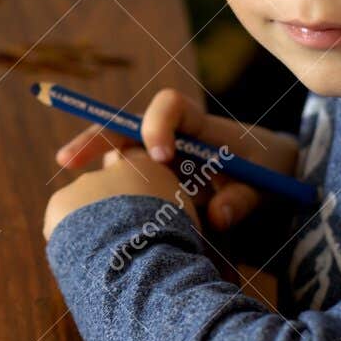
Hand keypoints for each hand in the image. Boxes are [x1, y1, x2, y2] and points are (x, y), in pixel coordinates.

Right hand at [52, 87, 298, 233]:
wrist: (273, 188)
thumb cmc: (273, 175)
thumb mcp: (270, 184)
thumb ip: (246, 198)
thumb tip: (218, 216)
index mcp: (198, 126)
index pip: (170, 106)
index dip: (159, 123)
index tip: (161, 154)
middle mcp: (169, 142)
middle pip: (123, 131)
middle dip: (92, 141)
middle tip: (66, 160)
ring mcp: (155, 167)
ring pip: (118, 168)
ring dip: (103, 185)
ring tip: (93, 214)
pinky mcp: (151, 193)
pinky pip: (125, 197)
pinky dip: (113, 212)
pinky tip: (103, 235)